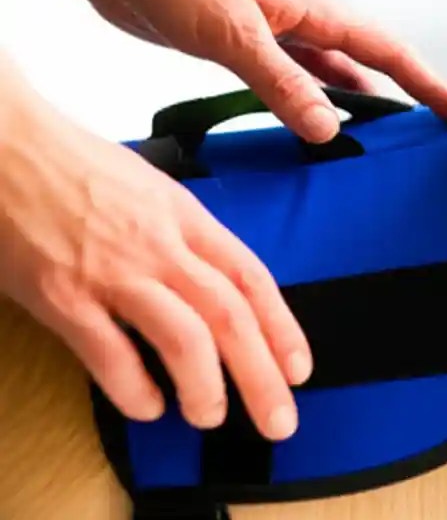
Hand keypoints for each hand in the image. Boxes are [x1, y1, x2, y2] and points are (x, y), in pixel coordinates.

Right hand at [0, 87, 308, 439]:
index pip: (251, 279)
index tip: (300, 370)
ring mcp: (112, 271)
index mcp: (186, 217)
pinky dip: (133, 387)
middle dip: (262, 375)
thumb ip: (184, 237)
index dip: (282, 329)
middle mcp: (160, 245)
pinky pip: (109, 352)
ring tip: (210, 417)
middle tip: (279, 422)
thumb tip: (215, 290)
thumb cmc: (73, 165)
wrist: (3, 142)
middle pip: (231, 317)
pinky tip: (147, 407)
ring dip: (206, 386)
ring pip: (183, 337)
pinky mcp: (60, 294)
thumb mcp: (149, 189)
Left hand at [68, 0, 446, 142]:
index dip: (430, 85)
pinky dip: (312, 108)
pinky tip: (315, 132)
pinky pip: (295, 84)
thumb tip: (329, 131)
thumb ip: (282, 83)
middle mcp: (303, 24)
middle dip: (407, 100)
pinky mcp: (245, 49)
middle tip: (435, 140)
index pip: (388, 53)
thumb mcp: (233, 35)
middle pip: (370, 68)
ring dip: (358, 110)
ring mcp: (276, 37)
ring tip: (384, 150)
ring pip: (333, 79)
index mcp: (312, 11)